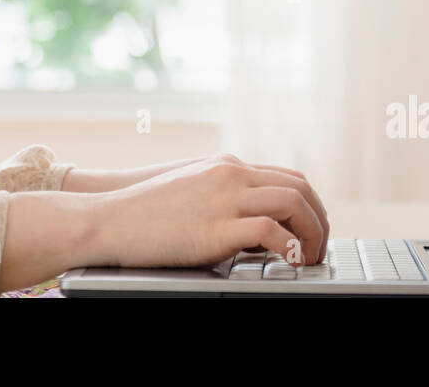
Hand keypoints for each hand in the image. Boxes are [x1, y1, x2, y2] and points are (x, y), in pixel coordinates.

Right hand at [87, 153, 330, 268]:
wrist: (108, 218)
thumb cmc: (143, 212)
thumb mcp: (191, 191)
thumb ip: (224, 198)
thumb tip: (256, 226)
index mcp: (226, 166)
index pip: (288, 176)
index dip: (310, 204)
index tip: (313, 228)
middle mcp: (231, 174)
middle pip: (299, 187)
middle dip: (319, 219)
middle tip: (319, 247)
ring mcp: (224, 198)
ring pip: (294, 203)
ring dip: (312, 233)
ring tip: (310, 258)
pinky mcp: (215, 227)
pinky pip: (270, 231)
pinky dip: (289, 247)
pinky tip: (290, 263)